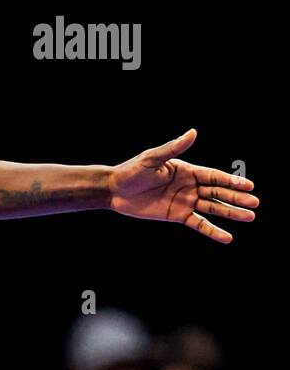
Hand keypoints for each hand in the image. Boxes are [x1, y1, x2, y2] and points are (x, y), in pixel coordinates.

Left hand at [109, 129, 257, 242]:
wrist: (114, 190)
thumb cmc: (132, 171)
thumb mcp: (153, 159)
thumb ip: (174, 148)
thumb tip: (193, 132)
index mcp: (187, 170)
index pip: (214, 176)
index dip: (231, 181)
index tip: (249, 185)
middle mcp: (190, 186)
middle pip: (218, 192)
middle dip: (236, 198)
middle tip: (255, 203)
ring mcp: (185, 201)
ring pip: (213, 208)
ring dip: (231, 213)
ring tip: (250, 217)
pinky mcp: (177, 215)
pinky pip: (198, 223)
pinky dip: (212, 230)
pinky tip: (227, 237)